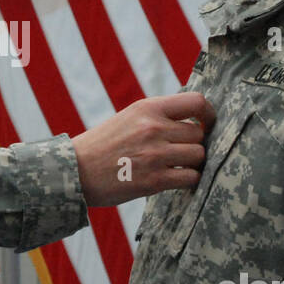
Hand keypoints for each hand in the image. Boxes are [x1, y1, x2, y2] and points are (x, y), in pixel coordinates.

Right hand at [71, 92, 215, 207]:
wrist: (75, 171)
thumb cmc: (103, 145)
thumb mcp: (129, 118)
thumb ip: (158, 116)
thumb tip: (195, 121)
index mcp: (147, 108)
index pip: (196, 102)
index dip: (208, 114)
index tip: (206, 124)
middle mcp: (153, 128)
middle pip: (199, 135)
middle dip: (194, 144)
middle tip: (181, 153)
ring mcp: (155, 155)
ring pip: (198, 156)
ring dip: (193, 164)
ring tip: (177, 167)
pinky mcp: (154, 180)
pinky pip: (190, 178)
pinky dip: (188, 180)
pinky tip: (176, 180)